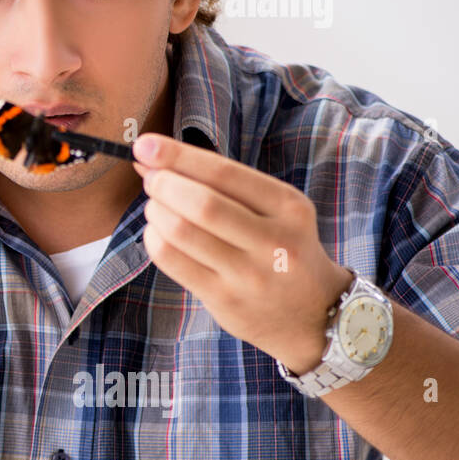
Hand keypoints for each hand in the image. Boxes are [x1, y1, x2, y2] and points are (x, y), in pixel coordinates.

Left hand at [132, 133, 354, 372]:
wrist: (312, 314)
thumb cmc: (281, 248)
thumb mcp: (274, 210)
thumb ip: (222, 184)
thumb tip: (154, 157)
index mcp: (289, 207)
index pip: (224, 172)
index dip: (178, 156)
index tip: (146, 145)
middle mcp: (274, 241)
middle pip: (202, 204)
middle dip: (163, 183)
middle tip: (151, 178)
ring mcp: (250, 275)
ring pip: (182, 232)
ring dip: (156, 211)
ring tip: (155, 206)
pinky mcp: (225, 300)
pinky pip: (173, 262)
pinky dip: (154, 239)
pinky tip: (157, 232)